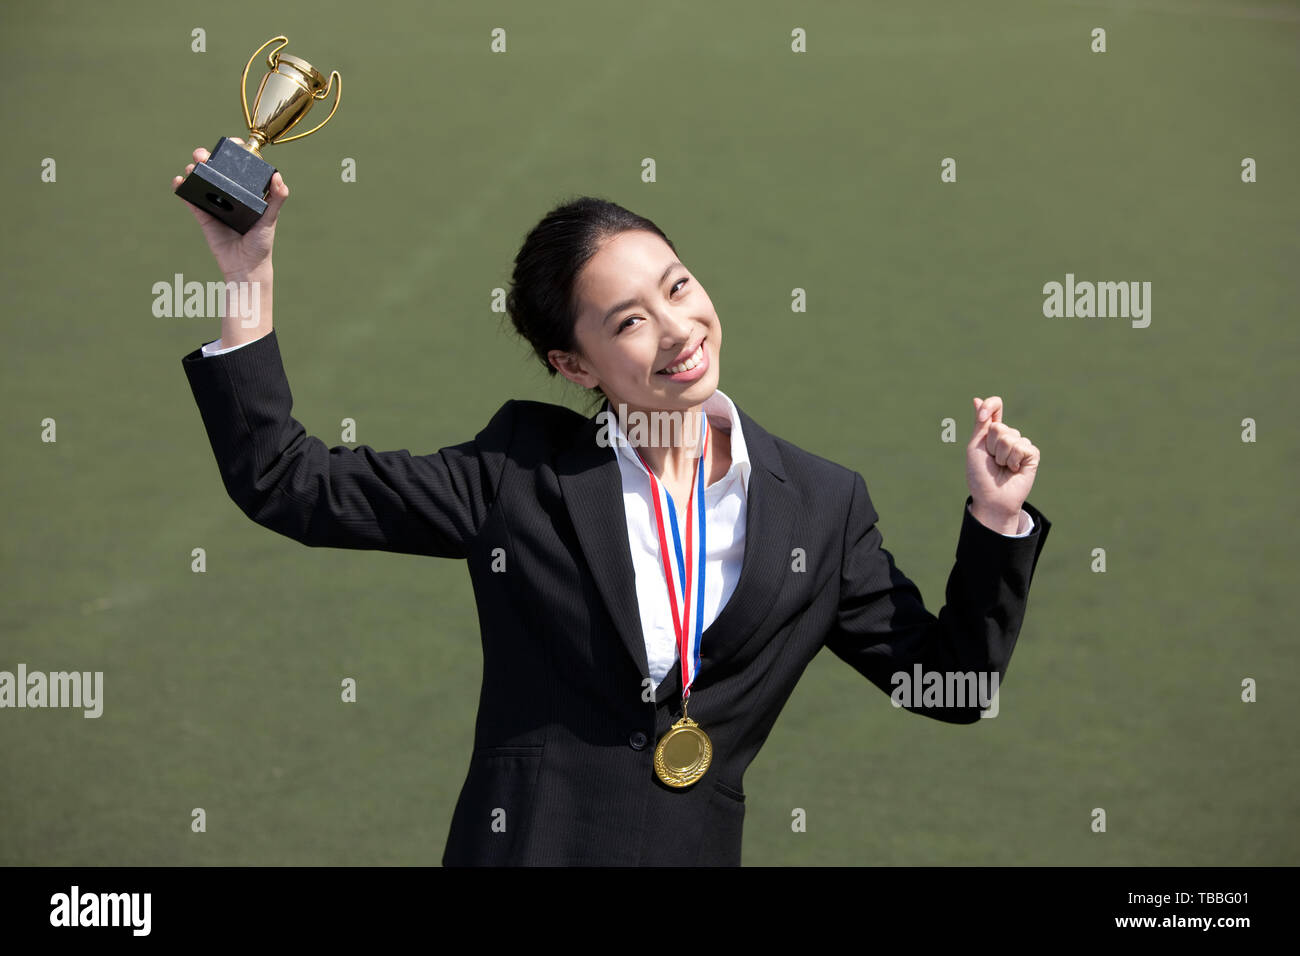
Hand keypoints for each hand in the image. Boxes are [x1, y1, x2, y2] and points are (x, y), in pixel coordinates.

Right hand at [171, 140, 287, 280]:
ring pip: (202, 180)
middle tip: (203, 154)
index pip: (239, 167)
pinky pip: (190, 199)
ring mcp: (214, 203)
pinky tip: (180, 181)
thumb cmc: (261, 243)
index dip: (234, 153)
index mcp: (246, 192)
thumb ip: (276, 199)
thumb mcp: (270, 219)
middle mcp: (229, 194)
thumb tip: (278, 176)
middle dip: (207, 157)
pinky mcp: (203, 215)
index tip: (231, 144)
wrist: (245, 266)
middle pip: (216, 169)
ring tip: (193, 167)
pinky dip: (182, 188)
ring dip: (194, 169)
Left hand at [965, 396, 1039, 529]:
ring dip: (1001, 456)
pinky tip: (1014, 470)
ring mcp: (1021, 444)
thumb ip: (980, 424)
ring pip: (1010, 438)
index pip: (996, 406)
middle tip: (992, 461)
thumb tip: (977, 399)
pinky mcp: (1032, 454)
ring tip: (1002, 467)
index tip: (982, 417)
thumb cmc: (980, 475)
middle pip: (999, 427)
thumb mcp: (976, 447)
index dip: (991, 406)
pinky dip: (1013, 460)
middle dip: (991, 446)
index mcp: (992, 432)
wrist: (992, 498)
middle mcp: (1008, 436)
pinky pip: (1022, 447)